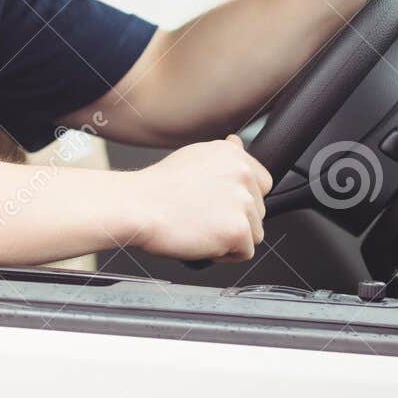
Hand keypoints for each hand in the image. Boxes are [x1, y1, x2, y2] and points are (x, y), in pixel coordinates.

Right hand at [128, 135, 272, 262]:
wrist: (135, 206)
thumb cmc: (155, 188)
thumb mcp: (192, 156)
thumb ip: (222, 155)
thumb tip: (238, 143)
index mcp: (233, 154)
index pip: (262, 183)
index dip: (241, 199)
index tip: (219, 204)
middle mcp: (243, 174)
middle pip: (258, 211)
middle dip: (234, 219)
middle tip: (201, 216)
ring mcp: (243, 202)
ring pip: (254, 233)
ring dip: (230, 237)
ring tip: (200, 228)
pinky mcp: (237, 230)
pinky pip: (245, 252)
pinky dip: (224, 254)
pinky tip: (201, 240)